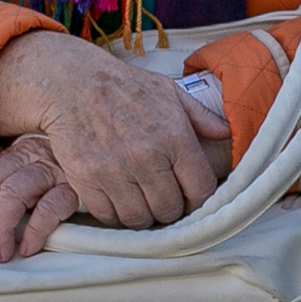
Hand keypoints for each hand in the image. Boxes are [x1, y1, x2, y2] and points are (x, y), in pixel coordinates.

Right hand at [0, 30, 230, 231]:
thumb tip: (227, 133)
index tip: (193, 200)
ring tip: (143, 203)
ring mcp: (114, 170)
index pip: (200, 188)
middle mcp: (147, 156)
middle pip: (170, 209)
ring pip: (139, 218)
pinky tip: (118, 201)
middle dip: (171, 210)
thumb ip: (201, 116)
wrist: (74, 83)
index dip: (200, 202)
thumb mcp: (170, 92)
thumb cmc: (126, 87)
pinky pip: (108, 215)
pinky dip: (115, 215)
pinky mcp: (86, 179)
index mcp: (174, 136)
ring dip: (144, 217)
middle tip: (165, 202)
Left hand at [0, 135, 78, 261]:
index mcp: (22, 150)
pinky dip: (34, 231)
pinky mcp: (79, 183)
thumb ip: (15, 183)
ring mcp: (57, 166)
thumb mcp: (40, 173)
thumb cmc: (73, 178)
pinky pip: (49, 206)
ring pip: (13, 193)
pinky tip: (30, 247)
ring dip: (2, 229)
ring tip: (4, 253)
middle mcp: (36, 152)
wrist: (117, 169)